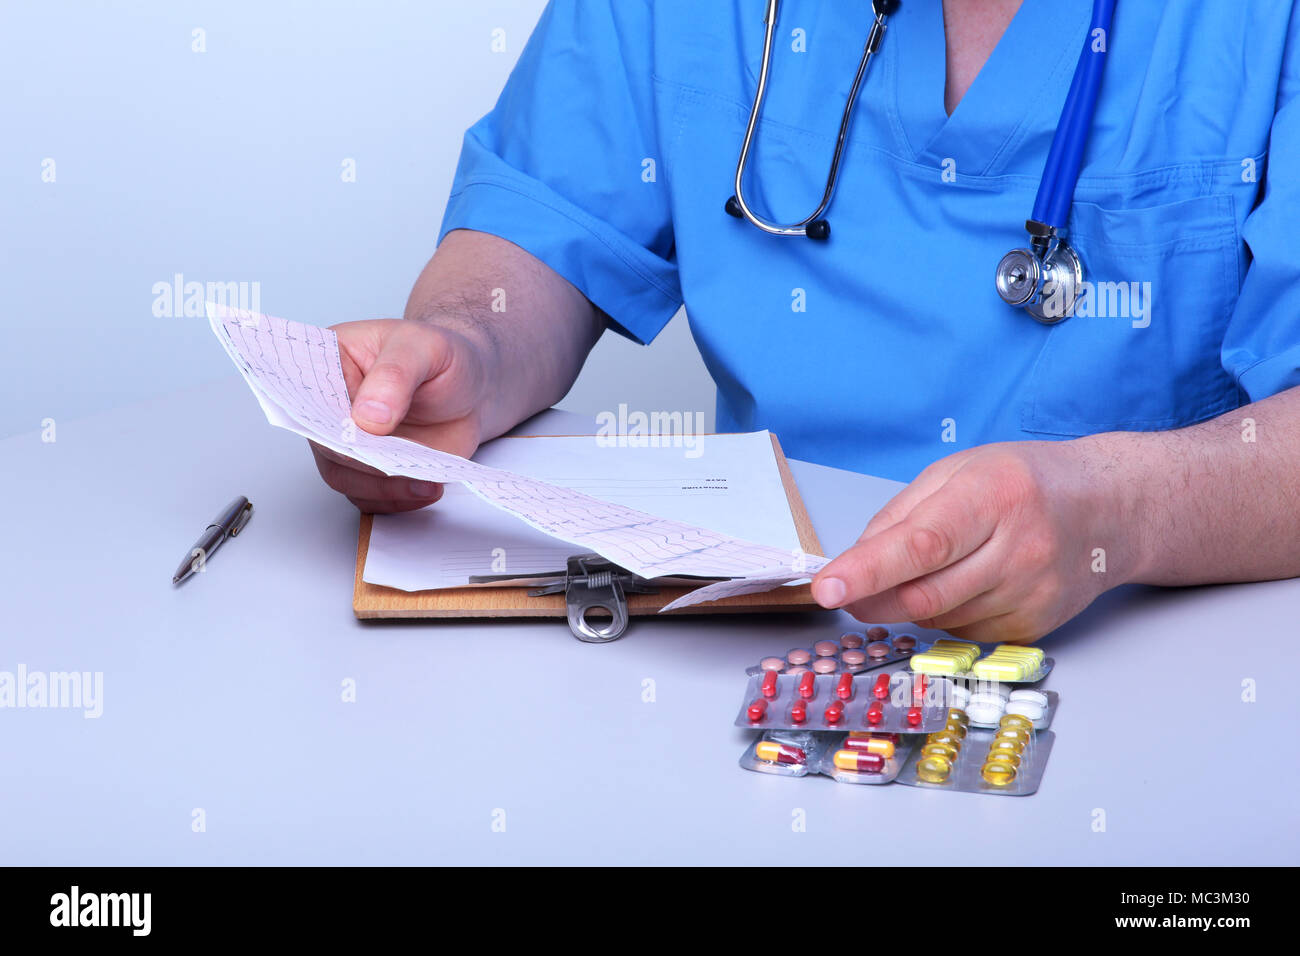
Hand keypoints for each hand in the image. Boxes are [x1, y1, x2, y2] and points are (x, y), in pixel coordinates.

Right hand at [310, 318, 490, 512]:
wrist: (471, 390)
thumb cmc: (442, 359)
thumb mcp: (425, 349)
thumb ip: (395, 375)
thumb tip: (367, 417)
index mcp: (330, 362)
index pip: (305, 389)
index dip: (317, 413)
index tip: (347, 429)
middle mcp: (330, 407)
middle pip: (322, 440)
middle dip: (359, 457)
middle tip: (395, 462)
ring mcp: (349, 441)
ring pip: (342, 475)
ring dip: (381, 486)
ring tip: (422, 482)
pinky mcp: (371, 469)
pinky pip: (369, 496)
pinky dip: (396, 498)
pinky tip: (426, 487)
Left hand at [810, 440, 1136, 642]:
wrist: (1109, 509)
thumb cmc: (1024, 482)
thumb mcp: (957, 471)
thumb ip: (901, 515)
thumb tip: (854, 563)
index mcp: (992, 495)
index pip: (921, 544)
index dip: (868, 570)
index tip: (828, 588)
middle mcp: (1018, 548)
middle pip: (922, 594)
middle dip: (870, 598)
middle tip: (846, 591)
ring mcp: (1032, 594)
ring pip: (937, 618)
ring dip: (909, 603)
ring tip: (929, 567)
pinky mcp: (1035, 626)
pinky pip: (963, 631)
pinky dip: (943, 615)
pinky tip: (962, 584)